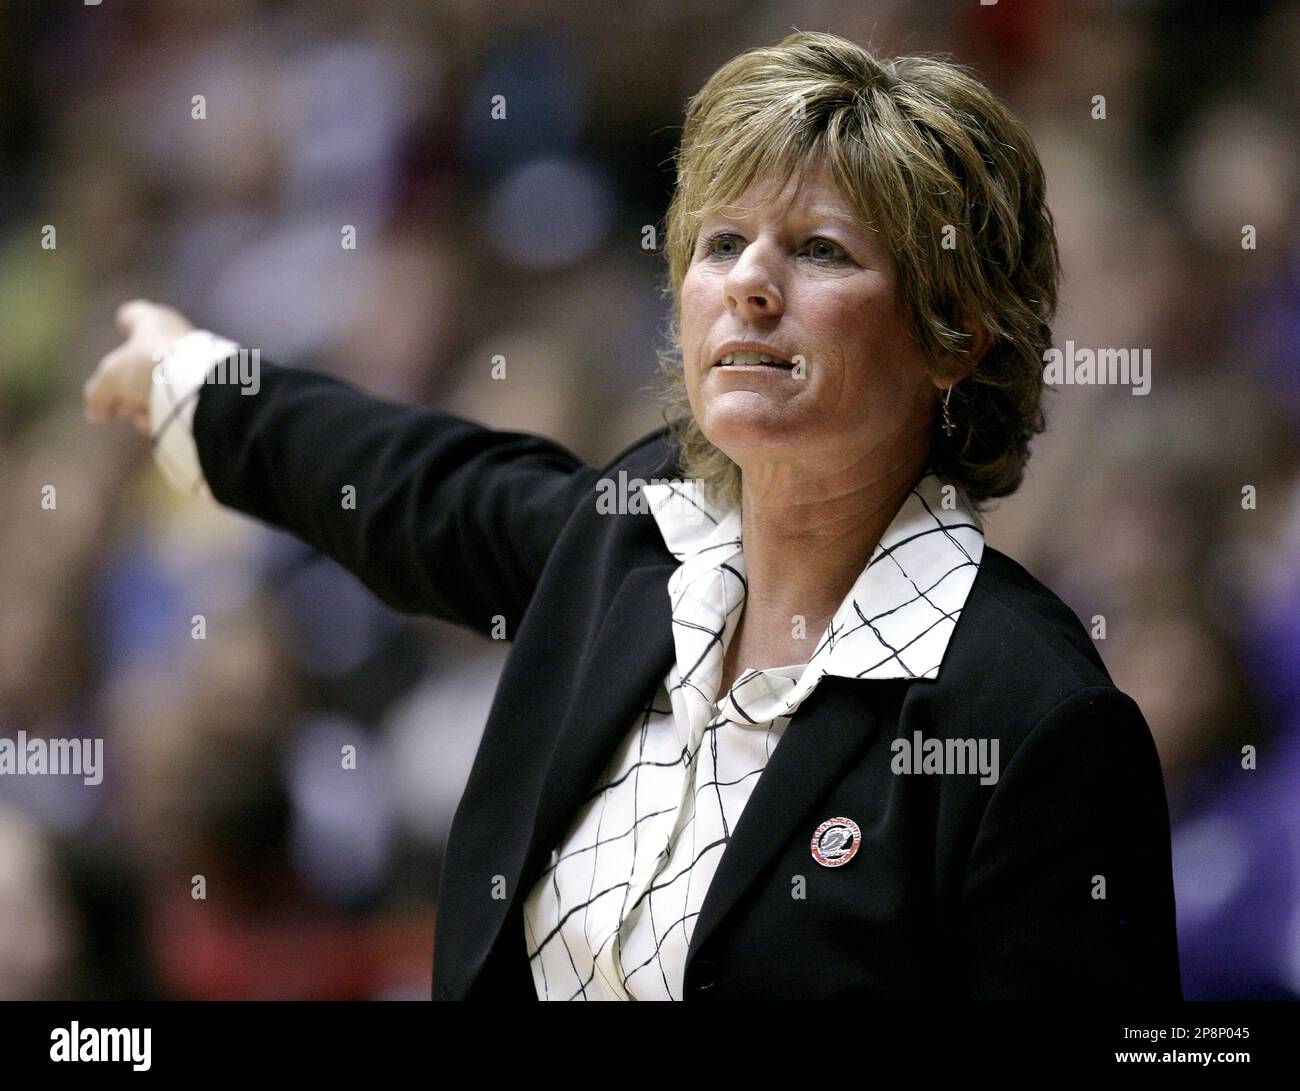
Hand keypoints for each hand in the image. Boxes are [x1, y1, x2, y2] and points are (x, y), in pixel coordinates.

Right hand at [84, 300, 194, 435]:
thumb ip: (99, 393)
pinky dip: (164, 414)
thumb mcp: (112, 379)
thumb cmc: (150, 367)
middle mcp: (176, 338)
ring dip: (142, 406)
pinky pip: (175, 404)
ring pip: (155, 389)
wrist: (200, 387)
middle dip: (126, 389)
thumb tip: (96, 413)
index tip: (122, 323)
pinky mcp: (205, 390)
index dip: (127, 319)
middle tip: (121, 406)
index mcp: (154, 322)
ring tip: (141, 412)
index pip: (136, 314)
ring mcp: (192, 364)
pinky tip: (160, 421)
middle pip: (141, 364)